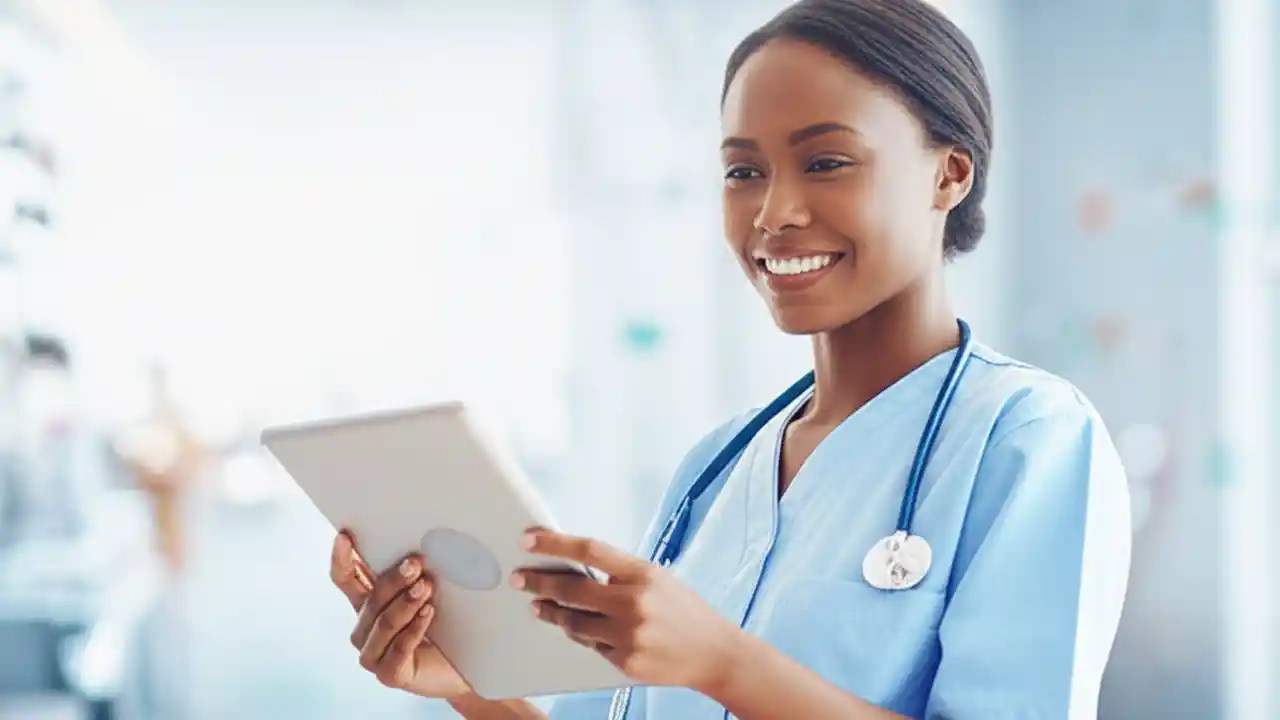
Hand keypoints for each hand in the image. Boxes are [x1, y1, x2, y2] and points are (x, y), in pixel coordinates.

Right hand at [329, 532, 471, 698]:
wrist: (460, 670)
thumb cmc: (442, 629)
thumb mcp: (428, 594)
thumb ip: (417, 574)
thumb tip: (421, 546)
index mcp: (368, 605)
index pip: (345, 579)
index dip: (341, 559)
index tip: (345, 536)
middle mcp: (365, 629)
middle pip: (371, 599)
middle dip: (392, 579)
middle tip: (414, 563)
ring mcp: (374, 654)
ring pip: (385, 622)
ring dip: (406, 602)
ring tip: (426, 586)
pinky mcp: (390, 674)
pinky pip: (399, 647)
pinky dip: (415, 628)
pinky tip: (428, 612)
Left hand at [512, 529, 742, 693]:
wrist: (714, 653)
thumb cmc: (684, 611)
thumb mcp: (657, 580)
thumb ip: (620, 575)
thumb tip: (573, 569)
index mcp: (642, 573)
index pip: (589, 549)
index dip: (554, 543)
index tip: (529, 539)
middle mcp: (633, 602)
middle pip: (571, 588)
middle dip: (538, 582)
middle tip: (519, 579)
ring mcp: (628, 635)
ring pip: (573, 622)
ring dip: (551, 612)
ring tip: (539, 605)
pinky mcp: (625, 661)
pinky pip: (590, 646)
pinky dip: (582, 636)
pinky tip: (577, 628)